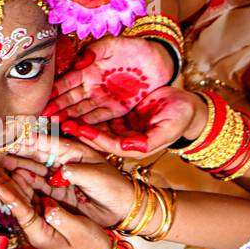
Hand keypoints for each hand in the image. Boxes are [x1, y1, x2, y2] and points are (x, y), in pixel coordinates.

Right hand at [0, 130, 132, 226]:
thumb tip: (58, 173)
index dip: (28, 140)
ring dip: (15, 166)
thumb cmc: (116, 188)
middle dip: (15, 151)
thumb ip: (76, 173)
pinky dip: (23, 182)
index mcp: (75, 151)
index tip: (10, 137)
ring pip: (33, 169)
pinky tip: (9, 179)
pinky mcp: (58, 191)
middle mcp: (64, 161)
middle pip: (35, 154)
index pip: (47, 142)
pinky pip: (37, 185)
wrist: (124, 209)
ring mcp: (60, 176)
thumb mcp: (97, 177)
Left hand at [0, 168, 113, 248]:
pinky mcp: (45, 211)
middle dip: (0, 181)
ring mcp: (38, 218)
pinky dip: (25, 179)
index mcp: (39, 233)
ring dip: (9, 177)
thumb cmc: (91, 245)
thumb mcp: (79, 232)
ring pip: (22, 194)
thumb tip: (47, 201)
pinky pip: (32, 193)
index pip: (19, 210)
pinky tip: (16, 167)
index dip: (7, 193)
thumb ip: (61, 217)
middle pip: (15, 200)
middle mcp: (33, 226)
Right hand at [45, 36, 175, 123]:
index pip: (67, 82)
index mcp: (89, 70)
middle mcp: (93, 86)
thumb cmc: (135, 48)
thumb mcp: (113, 44)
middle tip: (44, 117)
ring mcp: (104, 98)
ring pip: (82, 110)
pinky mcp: (116, 108)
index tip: (43, 100)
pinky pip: (99, 117)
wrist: (159, 60)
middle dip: (57, 108)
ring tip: (56, 125)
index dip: (54, 91)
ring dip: (69, 118)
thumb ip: (95, 50)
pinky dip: (87, 123)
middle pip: (71, 99)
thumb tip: (80, 62)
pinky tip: (76, 128)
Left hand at [64, 85, 205, 158]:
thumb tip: (128, 147)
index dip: (94, 137)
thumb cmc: (181, 117)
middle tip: (61, 123)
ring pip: (97, 124)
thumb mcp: (169, 129)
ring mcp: (122, 128)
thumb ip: (149, 141)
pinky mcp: (121, 116)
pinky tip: (74, 101)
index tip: (79, 129)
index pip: (110, 144)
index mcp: (135, 146)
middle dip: (80, 129)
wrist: (188, 105)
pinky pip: (101, 113)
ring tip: (61, 113)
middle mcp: (125, 139)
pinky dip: (88, 108)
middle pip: (98, 136)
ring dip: (80, 119)